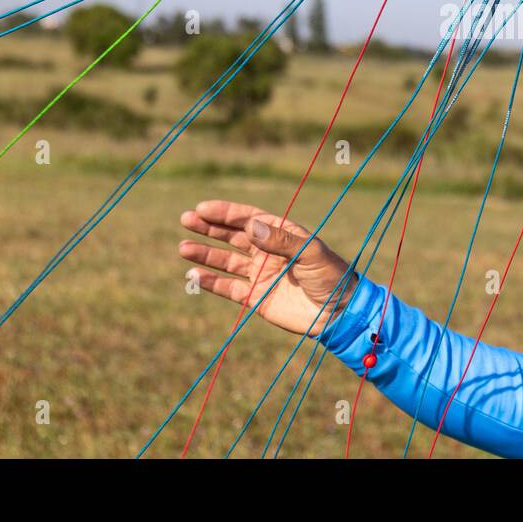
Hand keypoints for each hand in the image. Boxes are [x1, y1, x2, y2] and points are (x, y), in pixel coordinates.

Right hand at [178, 200, 358, 336]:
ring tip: (183, 247)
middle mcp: (267, 252)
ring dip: (205, 253)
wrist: (339, 313)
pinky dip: (211, 282)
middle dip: (209, 227)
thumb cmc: (331, 276)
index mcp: (282, 235)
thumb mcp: (310, 252)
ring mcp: (260, 274)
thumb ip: (280, 240)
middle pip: (233, 235)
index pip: (249, 218)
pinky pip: (228, 288)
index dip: (226, 212)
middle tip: (185, 219)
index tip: (203, 208)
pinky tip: (194, 275)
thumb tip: (249, 226)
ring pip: (226, 260)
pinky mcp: (256, 298)